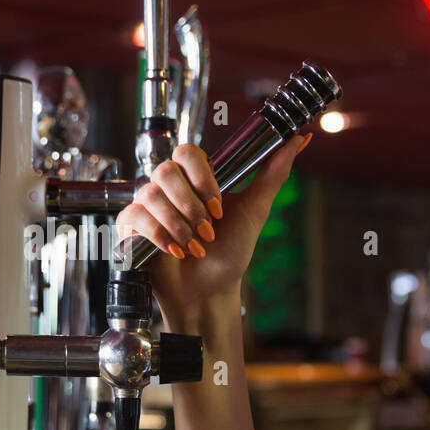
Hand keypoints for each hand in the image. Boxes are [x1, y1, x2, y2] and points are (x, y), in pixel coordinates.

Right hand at [114, 134, 312, 319]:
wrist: (211, 291)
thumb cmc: (231, 252)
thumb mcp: (255, 209)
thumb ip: (273, 172)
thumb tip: (299, 139)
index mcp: (195, 179)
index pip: (187, 152)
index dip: (202, 178)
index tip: (219, 206)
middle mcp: (169, 188)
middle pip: (165, 171)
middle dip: (191, 206)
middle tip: (208, 230)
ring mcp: (147, 205)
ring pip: (151, 195)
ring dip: (180, 226)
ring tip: (195, 246)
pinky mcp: (130, 226)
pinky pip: (136, 218)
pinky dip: (161, 237)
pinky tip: (176, 252)